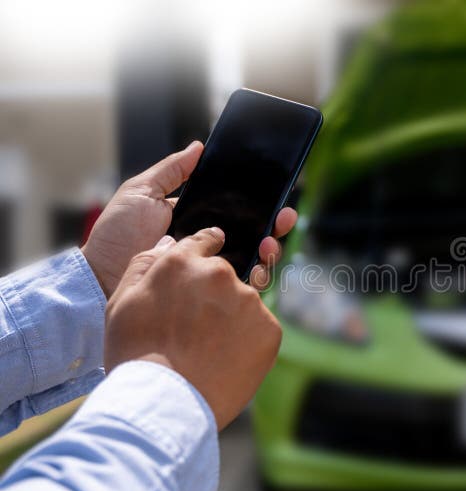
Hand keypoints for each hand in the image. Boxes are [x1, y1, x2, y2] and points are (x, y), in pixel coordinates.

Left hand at [82, 141, 297, 295]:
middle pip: (255, 232)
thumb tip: (200, 146)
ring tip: (269, 243)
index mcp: (198, 218)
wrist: (102, 274)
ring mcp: (212, 267)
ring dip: (271, 249)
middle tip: (284, 217)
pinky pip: (242, 284)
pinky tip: (257, 267)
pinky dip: (257, 276)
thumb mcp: (141, 191)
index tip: (277, 192)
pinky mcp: (210, 290)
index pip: (238, 208)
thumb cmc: (117, 233)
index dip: (261, 202)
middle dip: (276, 224)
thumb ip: (172, 170)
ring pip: (255, 258)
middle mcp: (210, 243)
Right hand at [104, 227, 281, 429]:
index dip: (205, 251)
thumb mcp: (122, 302)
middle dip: (212, 296)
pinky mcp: (269, 328)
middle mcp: (220, 273)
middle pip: (222, 277)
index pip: (203, 241)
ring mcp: (248, 300)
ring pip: (243, 303)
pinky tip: (226, 361)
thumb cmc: (136, 355)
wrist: (165, 402)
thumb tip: (170, 243)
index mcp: (182, 262)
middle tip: (194, 330)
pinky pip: (260, 329)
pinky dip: (248, 342)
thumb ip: (145, 264)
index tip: (206, 261)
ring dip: (231, 319)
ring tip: (208, 351)